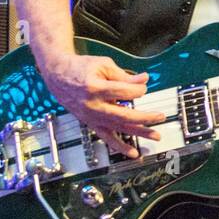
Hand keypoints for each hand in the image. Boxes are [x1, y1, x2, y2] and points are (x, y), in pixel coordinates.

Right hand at [37, 52, 162, 157]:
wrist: (58, 76)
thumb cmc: (81, 68)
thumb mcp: (103, 65)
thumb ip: (124, 76)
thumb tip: (145, 80)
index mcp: (95, 88)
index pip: (125, 92)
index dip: (139, 88)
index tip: (142, 84)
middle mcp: (92, 106)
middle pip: (124, 115)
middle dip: (145, 117)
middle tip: (160, 116)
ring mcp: (91, 117)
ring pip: (118, 128)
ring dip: (139, 132)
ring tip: (156, 136)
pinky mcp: (91, 123)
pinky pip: (107, 138)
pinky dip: (120, 146)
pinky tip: (133, 153)